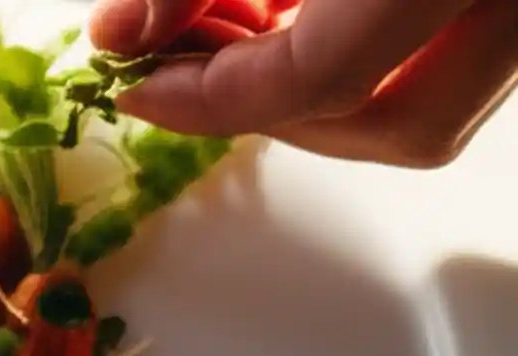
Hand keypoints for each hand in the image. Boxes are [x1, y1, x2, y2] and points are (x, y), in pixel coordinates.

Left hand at [89, 0, 517, 167]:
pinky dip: (364, 51)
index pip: (322, 78)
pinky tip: (289, 10)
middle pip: (401, 128)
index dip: (211, 96)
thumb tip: (119, 36)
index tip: (135, 84)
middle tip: (185, 70)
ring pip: (434, 108)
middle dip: (276, 114)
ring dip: (317, 87)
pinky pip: (453, 61)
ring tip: (233, 29)